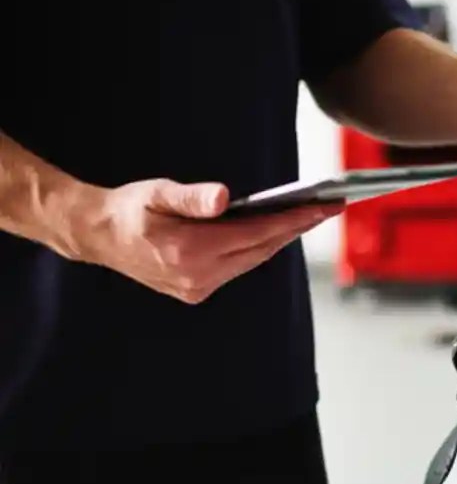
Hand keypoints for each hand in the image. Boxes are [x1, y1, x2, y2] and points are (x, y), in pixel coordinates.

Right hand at [67, 179, 341, 304]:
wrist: (99, 237)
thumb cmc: (130, 209)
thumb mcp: (158, 193)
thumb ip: (192, 197)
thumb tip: (224, 197)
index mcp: (190, 251)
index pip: (258, 234)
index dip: (295, 219)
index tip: (326, 205)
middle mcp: (198, 277)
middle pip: (263, 249)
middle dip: (297, 227)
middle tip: (331, 206)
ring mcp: (198, 288)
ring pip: (253, 259)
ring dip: (281, 238)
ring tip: (310, 215)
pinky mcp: (196, 291)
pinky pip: (239, 266)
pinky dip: (258, 248)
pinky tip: (275, 230)